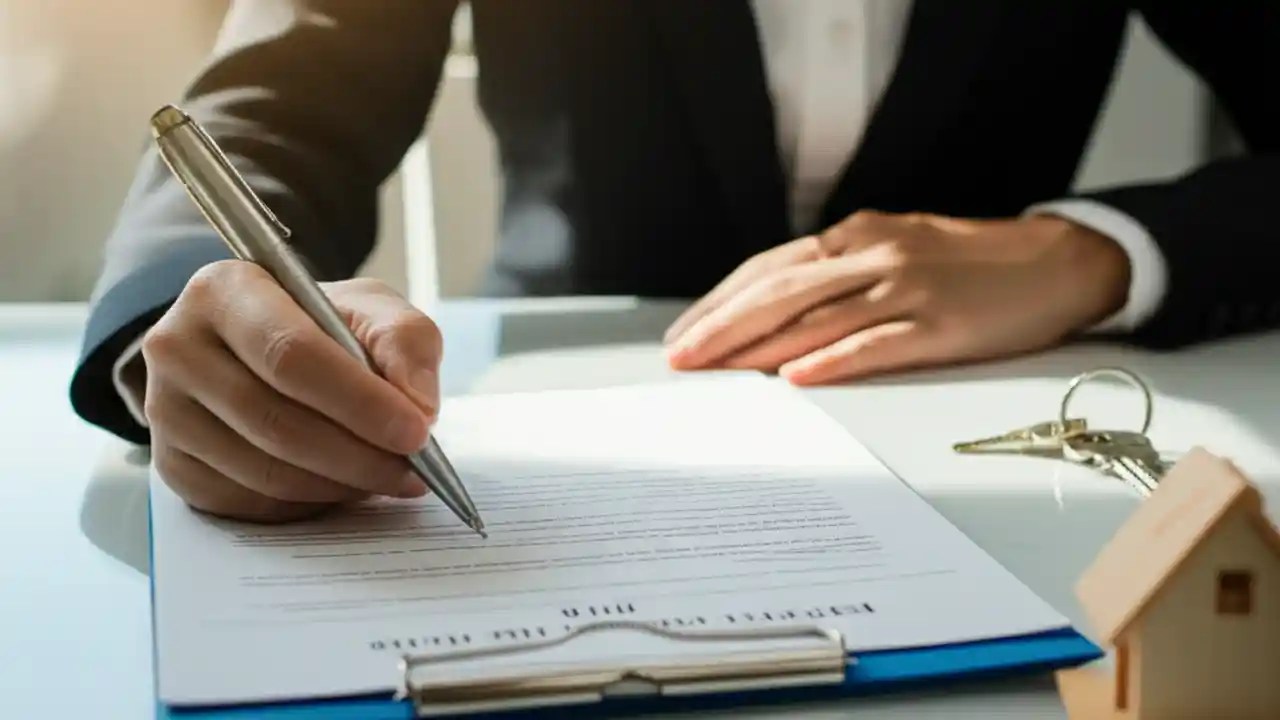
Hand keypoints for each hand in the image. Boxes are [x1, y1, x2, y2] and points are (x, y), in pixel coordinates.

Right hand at [140, 260, 441, 521]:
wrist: (261, 350)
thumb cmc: (319, 324)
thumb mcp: (369, 308)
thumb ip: (404, 341)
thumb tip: (418, 406)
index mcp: (223, 291)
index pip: (291, 355)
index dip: (359, 401)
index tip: (415, 431)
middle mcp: (177, 348)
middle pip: (274, 420)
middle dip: (358, 454)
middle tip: (413, 468)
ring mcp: (165, 412)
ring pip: (262, 470)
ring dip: (339, 484)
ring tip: (390, 477)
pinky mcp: (173, 465)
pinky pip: (249, 502)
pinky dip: (308, 503)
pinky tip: (343, 486)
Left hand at [664, 210, 1128, 383]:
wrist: (1057, 262)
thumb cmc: (966, 263)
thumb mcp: (894, 250)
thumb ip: (838, 276)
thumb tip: (775, 316)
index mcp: (856, 237)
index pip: (769, 270)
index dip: (721, 302)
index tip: (684, 333)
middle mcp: (873, 255)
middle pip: (779, 291)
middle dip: (721, 326)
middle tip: (680, 358)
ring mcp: (906, 289)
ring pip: (817, 318)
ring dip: (758, 349)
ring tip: (716, 373)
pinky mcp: (940, 326)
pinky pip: (876, 343)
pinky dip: (832, 360)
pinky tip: (796, 377)